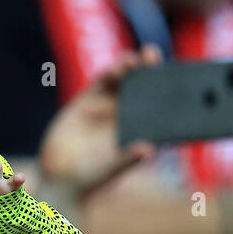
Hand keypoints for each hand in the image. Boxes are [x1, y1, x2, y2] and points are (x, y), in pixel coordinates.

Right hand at [37, 47, 158, 192]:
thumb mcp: (110, 170)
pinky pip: (99, 85)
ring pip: (120, 81)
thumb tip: (148, 150)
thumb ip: (127, 159)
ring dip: (126, 67)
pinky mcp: (85, 103)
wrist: (60, 179)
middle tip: (151, 54)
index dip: (163, 86)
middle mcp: (124, 115)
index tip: (172, 75)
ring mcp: (105, 107)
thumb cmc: (91, 179)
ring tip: (131, 59)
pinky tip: (114, 68)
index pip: (155, 103)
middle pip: (139, 86)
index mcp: (138, 128)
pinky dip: (107, 76)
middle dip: (146, 69)